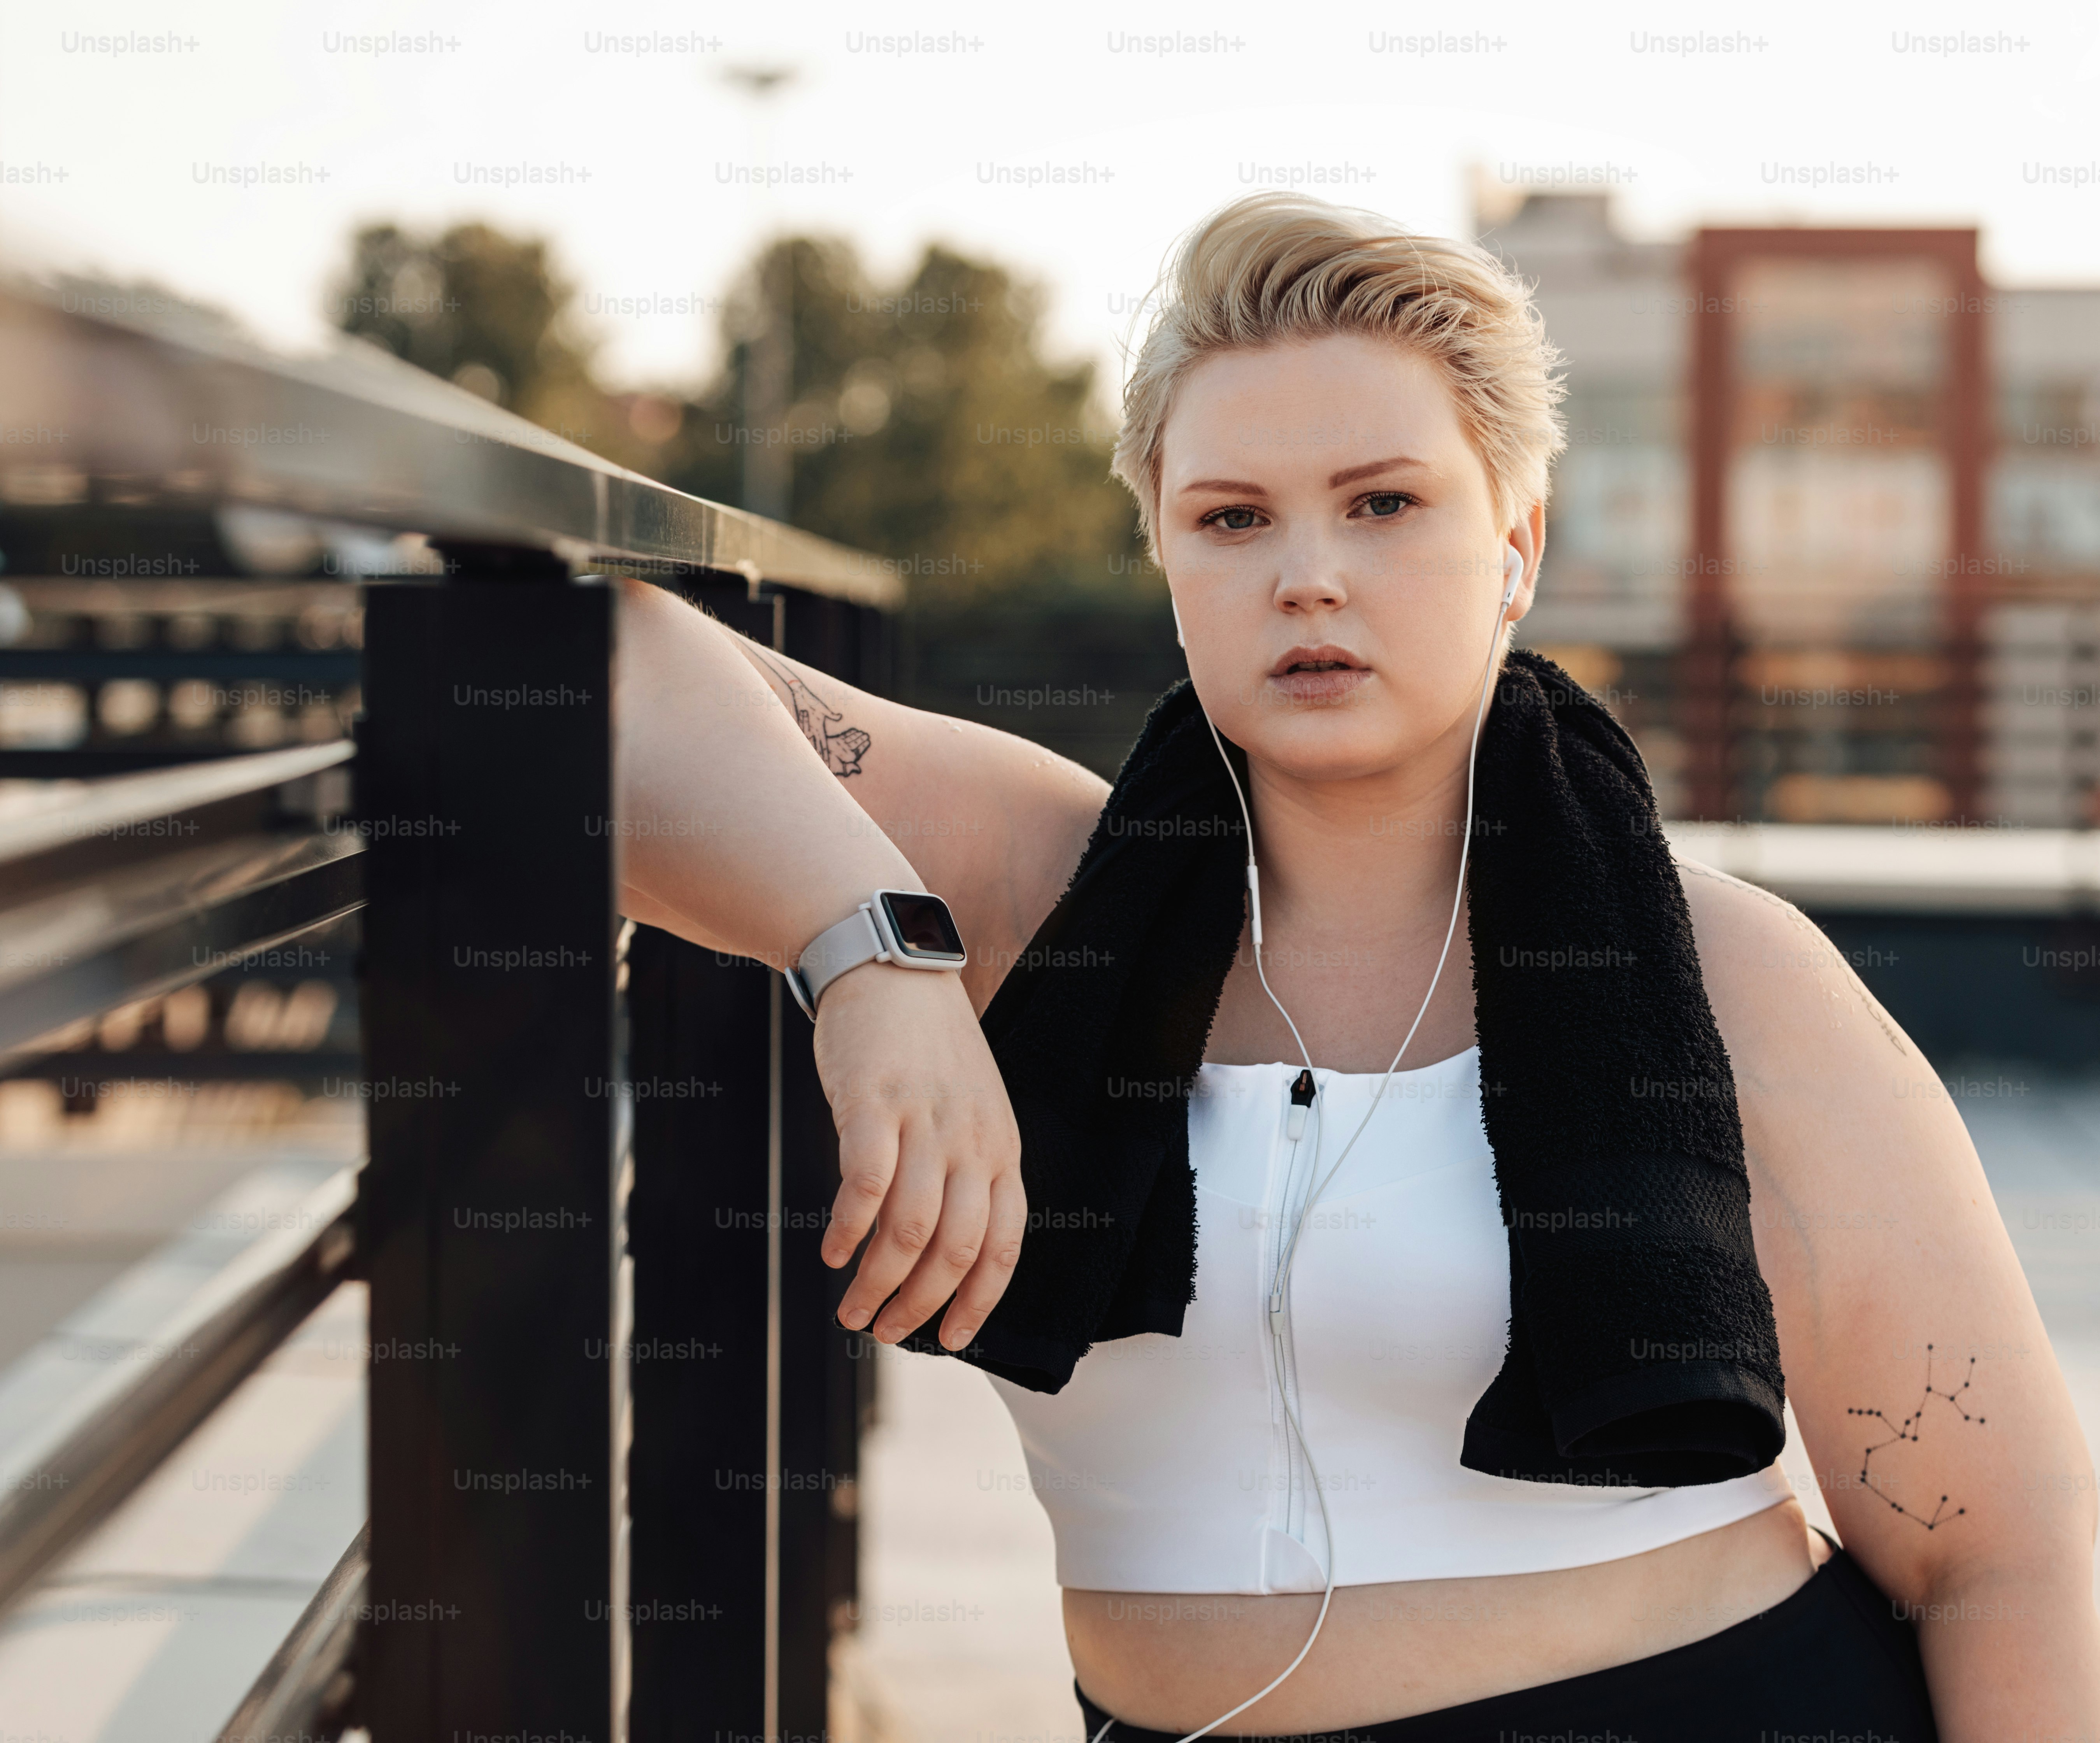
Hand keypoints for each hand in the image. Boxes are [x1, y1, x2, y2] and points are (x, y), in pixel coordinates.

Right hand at [811, 964, 1025, 1350]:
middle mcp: (971, 1139)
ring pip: (908, 1229)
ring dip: (877, 1283)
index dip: (979, 1300)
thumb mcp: (970, 1108)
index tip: (953, 1340)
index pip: (1005, 1243)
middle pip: (956, 1248)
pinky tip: (830, 1252)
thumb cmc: (925, 1047)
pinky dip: (847, 1230)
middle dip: (920, 1304)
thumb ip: (965, 1169)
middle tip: (884, 1331)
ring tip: (850, 1309)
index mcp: (1001, 1147)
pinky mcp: (874, 1104)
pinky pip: (864, 1185)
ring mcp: (924, 1121)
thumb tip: (940, 1247)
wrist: (890, 964)